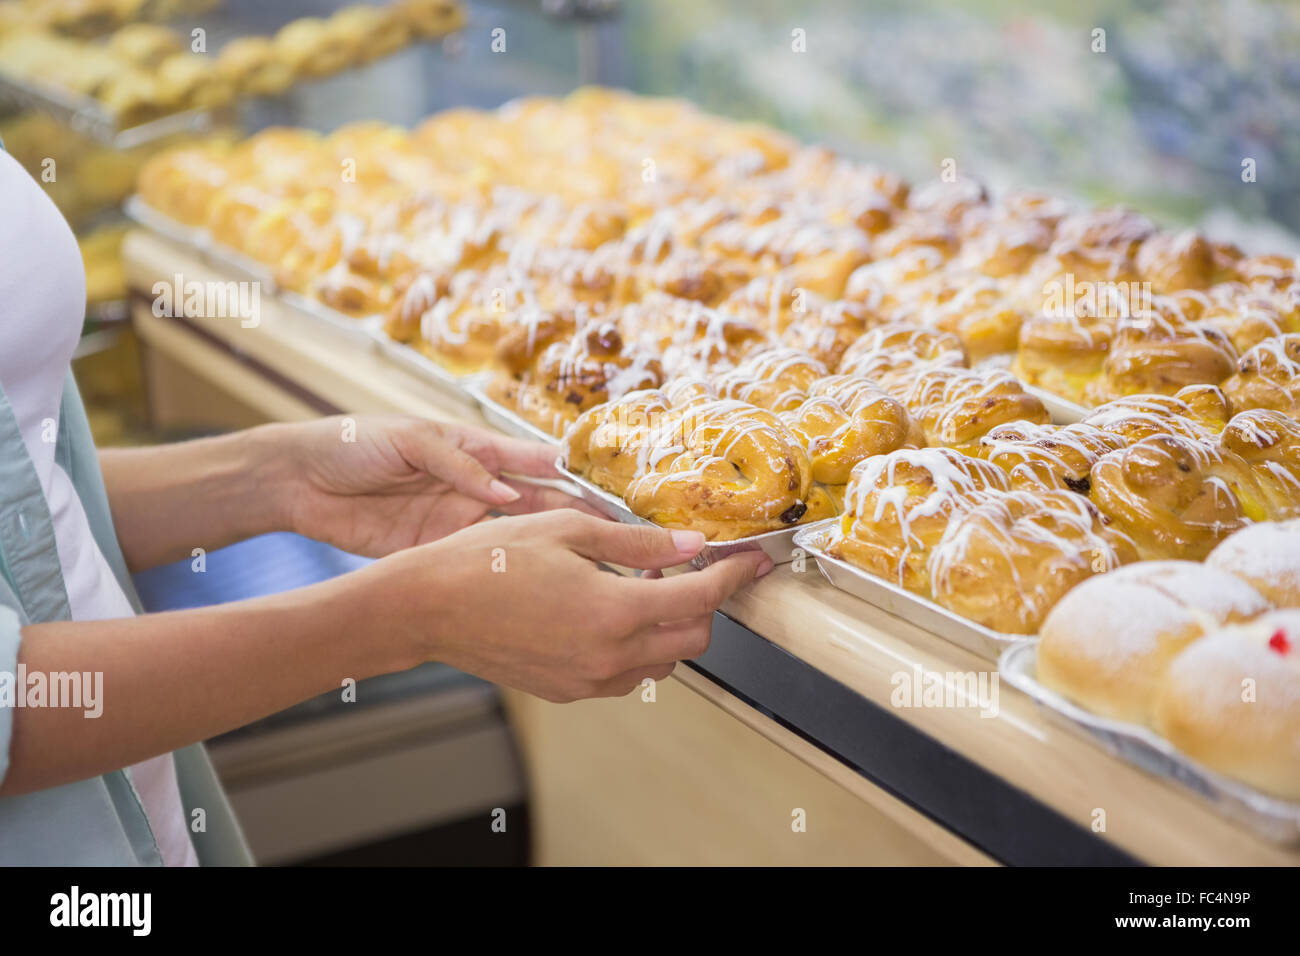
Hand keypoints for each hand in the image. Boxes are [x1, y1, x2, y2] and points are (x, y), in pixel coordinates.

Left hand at [270, 415, 599, 556]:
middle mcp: (476, 488)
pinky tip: (543, 593)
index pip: (537, 464)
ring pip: (521, 540)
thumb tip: (508, 495)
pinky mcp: (437, 552)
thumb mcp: (410, 441)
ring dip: (555, 553)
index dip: (574, 477)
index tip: (613, 495)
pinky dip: (512, 577)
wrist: (300, 480)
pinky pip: (483, 565)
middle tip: (621, 541)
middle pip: (541, 506)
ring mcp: (459, 523)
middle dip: (580, 520)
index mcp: (475, 450)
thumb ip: (460, 466)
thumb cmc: (355, 442)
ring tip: (594, 571)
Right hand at [362, 510, 773, 701]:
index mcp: (614, 611)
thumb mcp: (569, 531)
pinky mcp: (569, 691)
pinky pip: (626, 675)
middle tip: (692, 568)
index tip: (752, 562)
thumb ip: (637, 543)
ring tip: (644, 587)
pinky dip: (637, 648)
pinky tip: (612, 613)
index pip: (701, 598)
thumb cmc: (488, 560)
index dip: (734, 577)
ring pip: (663, 663)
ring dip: (670, 627)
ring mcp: (589, 680)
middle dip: (705, 604)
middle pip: (693, 639)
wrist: (428, 607)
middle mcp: (609, 656)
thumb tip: (690, 543)